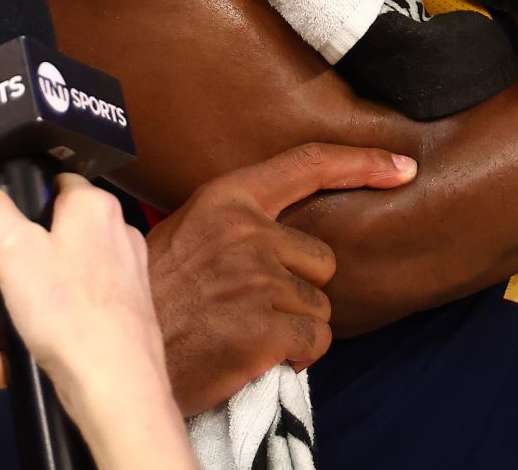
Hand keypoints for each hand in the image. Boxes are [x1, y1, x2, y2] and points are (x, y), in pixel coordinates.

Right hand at [0, 173, 188, 456]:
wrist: (115, 390)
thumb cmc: (69, 313)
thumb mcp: (13, 252)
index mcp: (94, 208)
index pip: (50, 184)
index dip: (12, 208)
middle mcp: (112, 238)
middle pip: (40, 243)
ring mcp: (117, 283)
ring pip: (47, 287)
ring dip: (8, 314)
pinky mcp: (114, 322)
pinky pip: (64, 319)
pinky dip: (32, 337)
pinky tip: (9, 362)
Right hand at [142, 143, 416, 415]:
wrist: (116, 351)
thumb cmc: (150, 297)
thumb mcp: (184, 233)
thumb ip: (234, 223)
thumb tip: (278, 233)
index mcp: (226, 198)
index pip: (307, 164)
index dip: (361, 163)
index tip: (401, 166)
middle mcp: (247, 231)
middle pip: (320, 257)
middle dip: (299, 286)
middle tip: (252, 304)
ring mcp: (259, 278)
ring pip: (319, 304)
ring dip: (294, 324)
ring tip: (246, 329)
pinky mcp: (268, 326)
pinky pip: (315, 339)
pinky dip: (297, 354)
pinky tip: (260, 354)